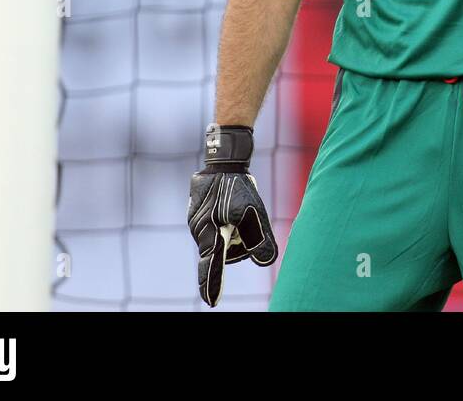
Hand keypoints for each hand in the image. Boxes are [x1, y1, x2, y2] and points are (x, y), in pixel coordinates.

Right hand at [187, 124, 276, 306]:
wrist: (223, 160)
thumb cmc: (237, 186)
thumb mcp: (252, 211)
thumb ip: (258, 238)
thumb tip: (266, 261)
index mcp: (208, 234)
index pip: (210, 265)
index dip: (212, 284)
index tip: (212, 302)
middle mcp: (199, 230)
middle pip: (222, 251)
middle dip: (238, 244)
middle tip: (247, 221)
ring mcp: (197, 221)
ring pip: (221, 238)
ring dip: (234, 232)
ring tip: (240, 211)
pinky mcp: (199, 213)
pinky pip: (217, 226)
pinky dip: (229, 223)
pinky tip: (233, 208)